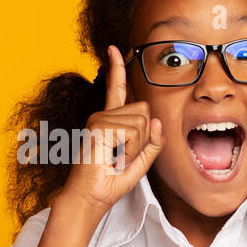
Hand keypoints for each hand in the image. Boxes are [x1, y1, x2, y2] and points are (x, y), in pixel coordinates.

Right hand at [56, 44, 164, 217]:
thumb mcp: (140, 162)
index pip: (117, 90)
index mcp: (110, 120)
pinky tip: (112, 158)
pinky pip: (132, 133)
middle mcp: (103, 115)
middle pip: (144, 111)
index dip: (117, 68)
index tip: (114, 48)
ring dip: (135, 147)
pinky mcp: (99, 126)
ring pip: (142, 123)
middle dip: (143, 138)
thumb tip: (156, 120)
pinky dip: (128, 150)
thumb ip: (152, 142)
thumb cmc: (110, 182)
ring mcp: (100, 119)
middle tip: (122, 156)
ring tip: (115, 158)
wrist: (90, 198)